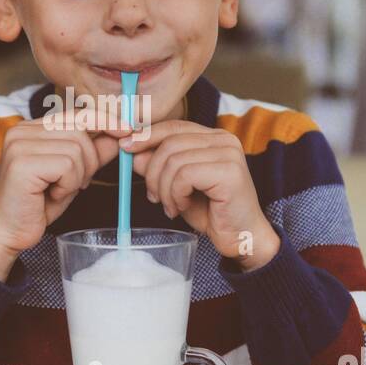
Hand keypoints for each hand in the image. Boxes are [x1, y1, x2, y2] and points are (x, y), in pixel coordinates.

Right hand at [0, 116, 123, 280]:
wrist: (10, 234)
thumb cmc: (39, 205)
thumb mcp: (73, 175)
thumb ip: (94, 152)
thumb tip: (121, 133)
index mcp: (31, 128)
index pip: (76, 113)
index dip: (104, 120)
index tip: (126, 130)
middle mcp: (21, 130)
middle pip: (80, 129)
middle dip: (90, 160)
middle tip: (76, 183)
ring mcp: (19, 144)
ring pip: (76, 149)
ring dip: (77, 176)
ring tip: (59, 190)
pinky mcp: (22, 163)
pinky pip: (68, 165)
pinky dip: (68, 184)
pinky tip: (52, 195)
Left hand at [118, 119, 279, 270]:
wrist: (241, 238)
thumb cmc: (212, 212)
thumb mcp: (177, 186)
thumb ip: (158, 167)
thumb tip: (132, 152)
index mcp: (213, 137)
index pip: (173, 126)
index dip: (146, 135)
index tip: (124, 147)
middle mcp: (224, 139)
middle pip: (169, 142)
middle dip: (152, 172)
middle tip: (153, 196)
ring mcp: (228, 153)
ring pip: (174, 160)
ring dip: (164, 188)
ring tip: (171, 206)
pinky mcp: (229, 172)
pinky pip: (184, 175)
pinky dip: (176, 194)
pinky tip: (182, 207)